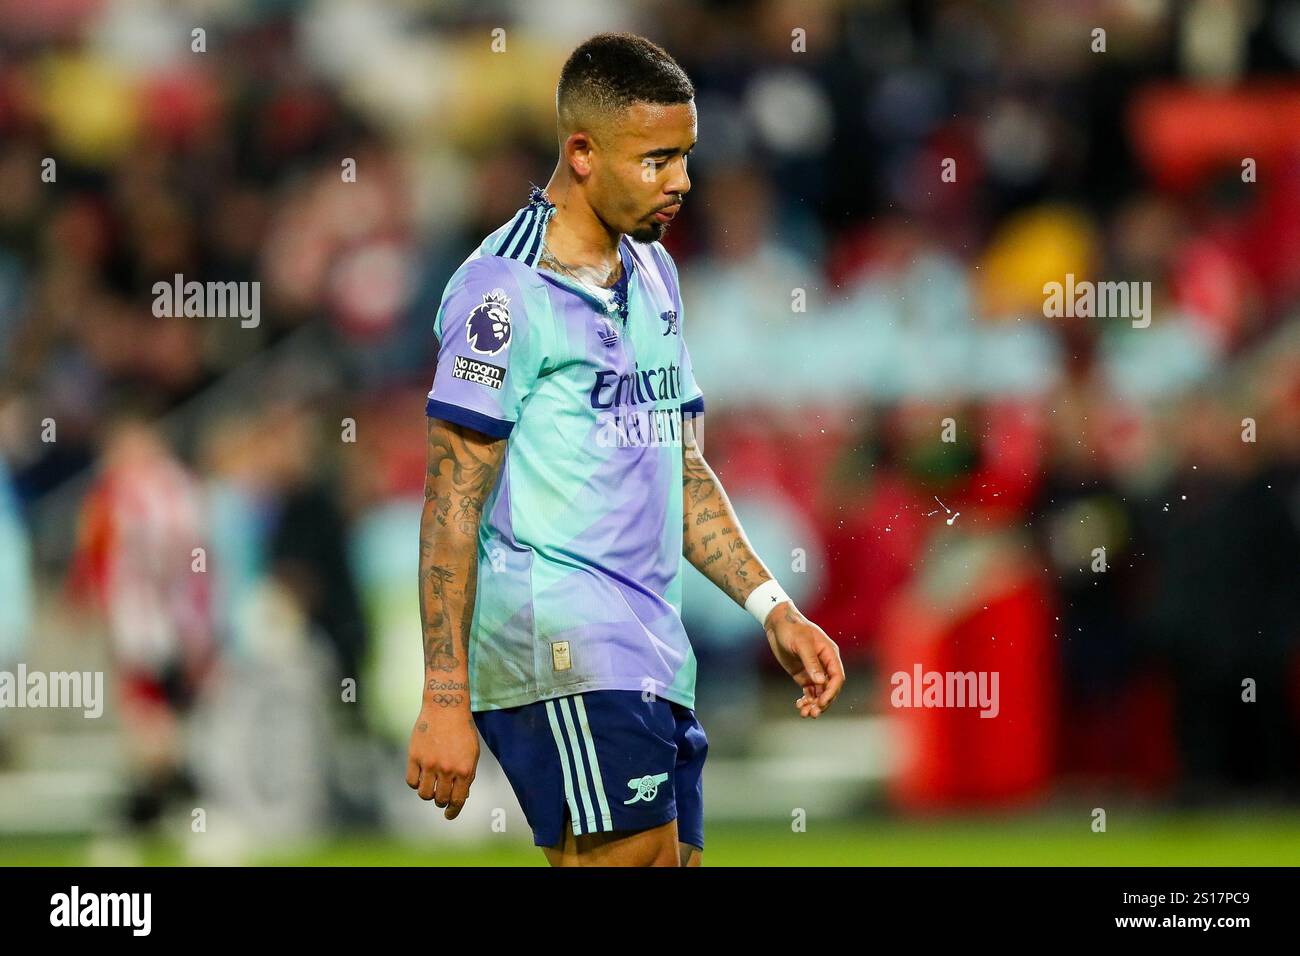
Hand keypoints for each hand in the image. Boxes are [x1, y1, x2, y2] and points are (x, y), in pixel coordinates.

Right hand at [406, 706, 479, 818]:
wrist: (446, 707)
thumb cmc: (462, 730)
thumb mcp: (472, 753)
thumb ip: (467, 775)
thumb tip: (460, 797)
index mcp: (464, 769)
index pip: (457, 800)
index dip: (453, 811)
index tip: (449, 815)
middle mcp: (447, 769)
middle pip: (440, 799)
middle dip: (441, 800)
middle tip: (441, 794)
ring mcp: (429, 763)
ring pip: (424, 794)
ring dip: (428, 793)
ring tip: (431, 785)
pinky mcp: (414, 756)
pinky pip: (411, 781)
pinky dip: (416, 783)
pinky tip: (421, 775)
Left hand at [763, 601, 844, 717]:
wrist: (777, 623)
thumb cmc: (792, 628)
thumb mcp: (801, 643)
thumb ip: (811, 662)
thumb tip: (821, 682)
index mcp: (830, 654)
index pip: (837, 677)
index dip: (832, 691)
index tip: (821, 702)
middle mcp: (825, 664)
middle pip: (830, 688)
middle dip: (823, 702)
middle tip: (812, 713)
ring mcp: (814, 670)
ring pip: (820, 692)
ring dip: (814, 704)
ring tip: (804, 713)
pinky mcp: (803, 675)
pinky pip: (810, 691)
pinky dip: (807, 700)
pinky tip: (799, 705)